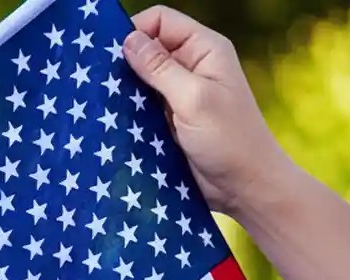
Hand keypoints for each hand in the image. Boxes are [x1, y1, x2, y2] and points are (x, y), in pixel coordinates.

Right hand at [123, 6, 293, 214]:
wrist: (247, 189)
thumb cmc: (230, 141)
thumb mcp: (195, 100)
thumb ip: (161, 69)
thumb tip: (128, 40)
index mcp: (205, 49)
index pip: (160, 20)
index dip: (135, 31)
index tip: (112, 56)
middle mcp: (192, 66)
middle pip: (148, 47)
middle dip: (126, 62)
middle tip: (102, 82)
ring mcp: (181, 94)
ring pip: (142, 79)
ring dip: (126, 90)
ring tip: (105, 104)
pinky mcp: (171, 119)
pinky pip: (144, 105)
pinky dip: (130, 111)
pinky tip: (115, 120)